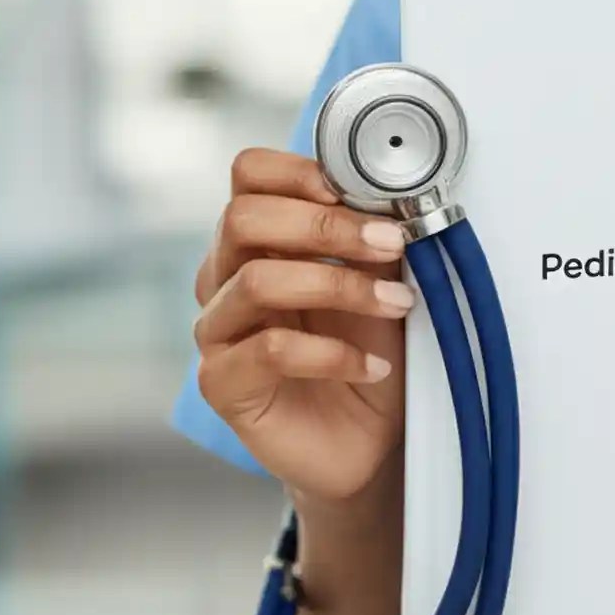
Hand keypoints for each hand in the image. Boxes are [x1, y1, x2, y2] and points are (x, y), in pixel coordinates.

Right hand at [194, 148, 411, 502]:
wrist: (369, 442)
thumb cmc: (369, 353)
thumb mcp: (382, 284)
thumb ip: (375, 240)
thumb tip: (391, 195)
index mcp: (259, 240)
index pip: (249, 176)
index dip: (298, 172)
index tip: (357, 191)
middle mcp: (225, 277)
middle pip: (242, 218)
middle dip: (325, 225)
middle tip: (392, 243)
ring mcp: (217, 330)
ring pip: (257, 281)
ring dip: (340, 285)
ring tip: (397, 304)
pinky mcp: (221, 384)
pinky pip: (269, 350)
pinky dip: (331, 353)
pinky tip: (373, 367)